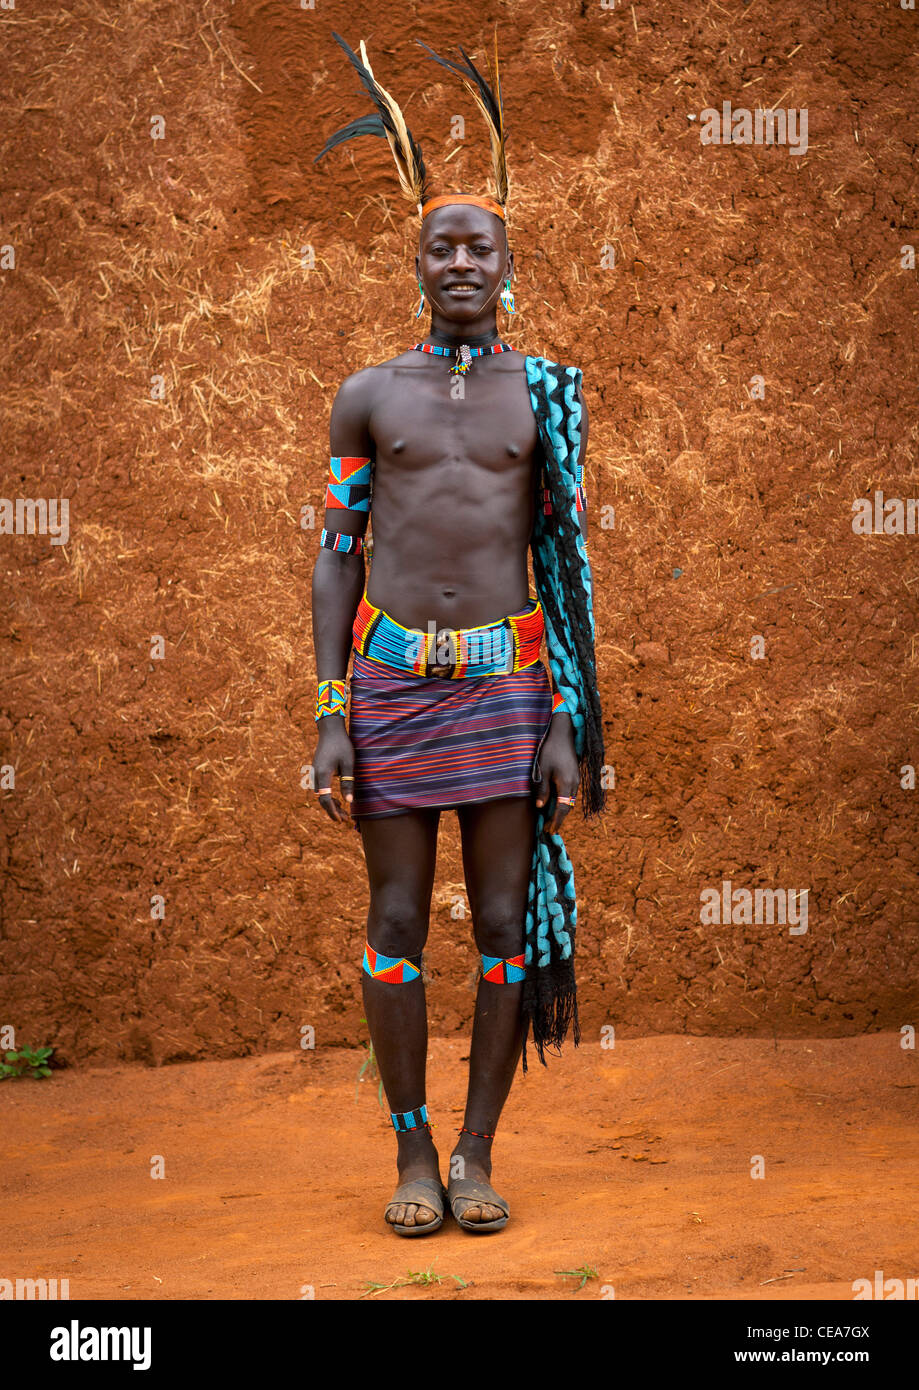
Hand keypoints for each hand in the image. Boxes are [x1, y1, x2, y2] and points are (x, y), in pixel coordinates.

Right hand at [313, 717, 358, 829]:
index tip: (340, 820)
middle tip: (345, 820)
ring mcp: (315, 773)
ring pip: (320, 794)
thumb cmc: (342, 745)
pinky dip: (328, 796)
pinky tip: (338, 799)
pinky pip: (320, 788)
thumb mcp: (348, 764)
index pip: (325, 799)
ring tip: (344, 811)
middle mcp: (316, 775)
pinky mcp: (317, 770)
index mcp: (323, 775)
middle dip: (333, 811)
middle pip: (322, 799)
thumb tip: (349, 801)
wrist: (330, 730)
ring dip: (330, 804)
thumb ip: (348, 783)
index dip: (332, 811)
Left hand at [534, 716, 578, 834]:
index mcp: (566, 784)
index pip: (563, 809)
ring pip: (569, 800)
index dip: (556, 821)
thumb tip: (541, 807)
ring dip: (561, 809)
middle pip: (568, 807)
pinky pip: (570, 792)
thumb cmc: (550, 751)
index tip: (550, 831)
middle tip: (548, 828)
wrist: (563, 734)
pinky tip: (554, 801)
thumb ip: (542, 790)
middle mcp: (574, 784)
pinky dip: (563, 800)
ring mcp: (576, 779)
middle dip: (558, 818)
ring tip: (550, 818)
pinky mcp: (575, 774)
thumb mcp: (542, 770)